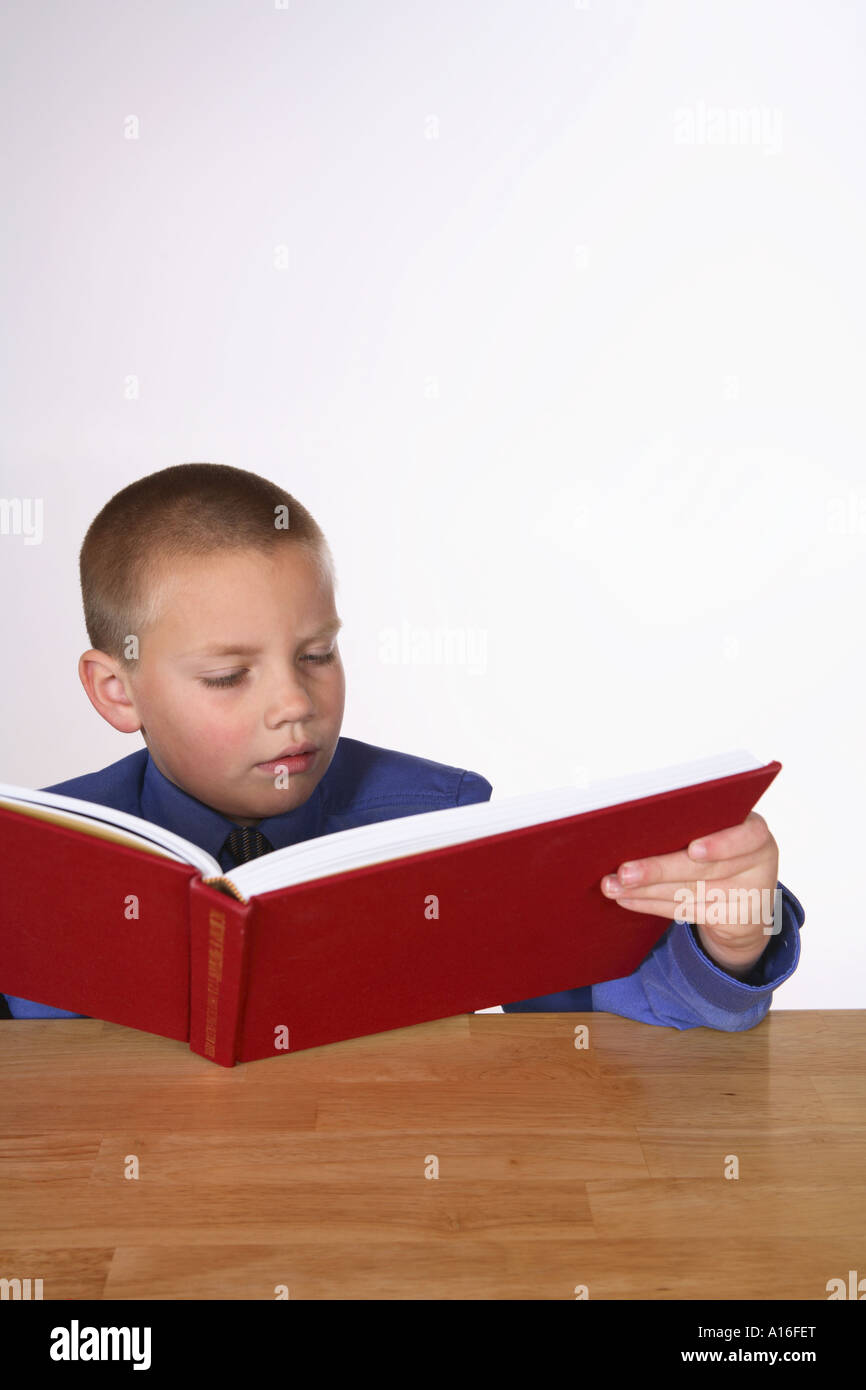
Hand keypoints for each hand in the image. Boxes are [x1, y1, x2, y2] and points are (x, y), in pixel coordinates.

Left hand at [601, 812, 779, 977]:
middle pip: (706, 869)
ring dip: (646, 890)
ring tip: (613, 885)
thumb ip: (693, 826)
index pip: (748, 837)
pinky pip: (686, 911)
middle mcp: (759, 864)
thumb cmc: (721, 848)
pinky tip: (627, 898)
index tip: (693, 850)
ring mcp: (749, 896)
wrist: (748, 898)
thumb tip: (633, 825)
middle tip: (625, 872)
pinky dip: (652, 904)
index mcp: (756, 831)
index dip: (721, 845)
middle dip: (660, 870)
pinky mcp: (732, 921)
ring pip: (690, 892)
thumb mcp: (719, 831)